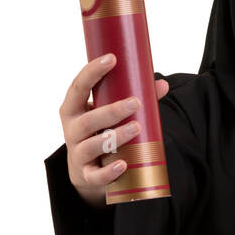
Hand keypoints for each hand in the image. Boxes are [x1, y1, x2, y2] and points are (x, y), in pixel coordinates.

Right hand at [59, 53, 169, 208]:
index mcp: (73, 109)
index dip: (92, 71)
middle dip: (111, 111)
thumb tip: (162, 85)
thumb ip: (133, 98)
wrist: (86, 170)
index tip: (112, 58)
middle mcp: (71, 130)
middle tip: (135, 102)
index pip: (78, 86)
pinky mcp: (86, 175)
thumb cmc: (100, 132)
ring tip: (136, 128)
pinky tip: (123, 165)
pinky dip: (109, 171)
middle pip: (88, 120)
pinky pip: (95, 175)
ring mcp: (77, 153)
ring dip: (115, 137)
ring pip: (92, 146)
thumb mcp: (109, 114)